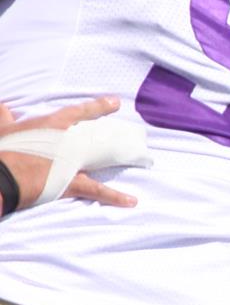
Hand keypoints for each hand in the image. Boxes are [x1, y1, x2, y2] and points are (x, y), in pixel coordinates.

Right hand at [0, 96, 143, 210]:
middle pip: (97, 137)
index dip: (98, 107)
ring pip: (101, 160)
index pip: (79, 112)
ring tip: (139, 161)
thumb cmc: (1, 149)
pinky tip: (132, 201)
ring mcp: (73, 163)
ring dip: (118, 160)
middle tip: (131, 133)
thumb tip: (2, 107)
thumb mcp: (2, 129)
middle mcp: (69, 142)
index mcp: (52, 125)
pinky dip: (114, 197)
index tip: (115, 103)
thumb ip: (4, 117)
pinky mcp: (72, 183)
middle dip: (113, 135)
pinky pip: (97, 191)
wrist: (0, 175)